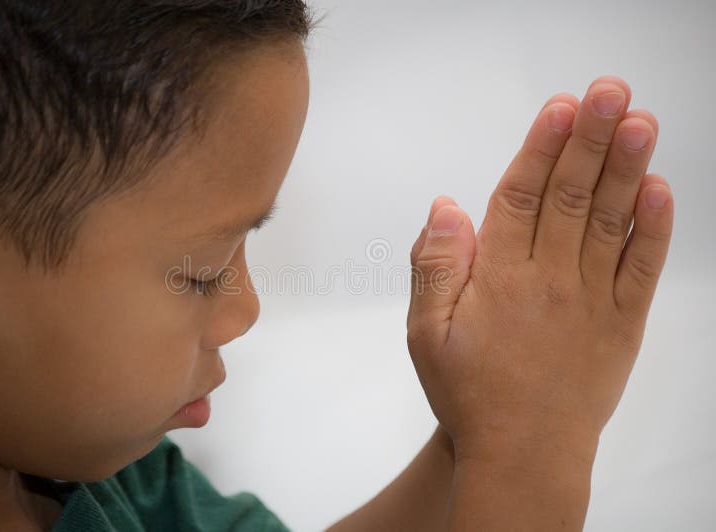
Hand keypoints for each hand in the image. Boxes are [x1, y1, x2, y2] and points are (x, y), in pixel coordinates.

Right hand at [406, 76, 672, 465]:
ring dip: (626, 168)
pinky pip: (642, 269)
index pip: (522, 196)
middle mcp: (550, 278)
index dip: (541, 146)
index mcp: (499, 277)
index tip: (561, 106)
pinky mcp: (623, 323)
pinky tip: (659, 190)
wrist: (525, 455)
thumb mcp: (426, 333)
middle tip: (609, 90)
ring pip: (610, 221)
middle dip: (589, 138)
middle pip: (571, 195)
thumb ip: (435, 265)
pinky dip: (654, 228)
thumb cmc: (470, 393)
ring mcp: (592, 299)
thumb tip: (447, 206)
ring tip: (639, 121)